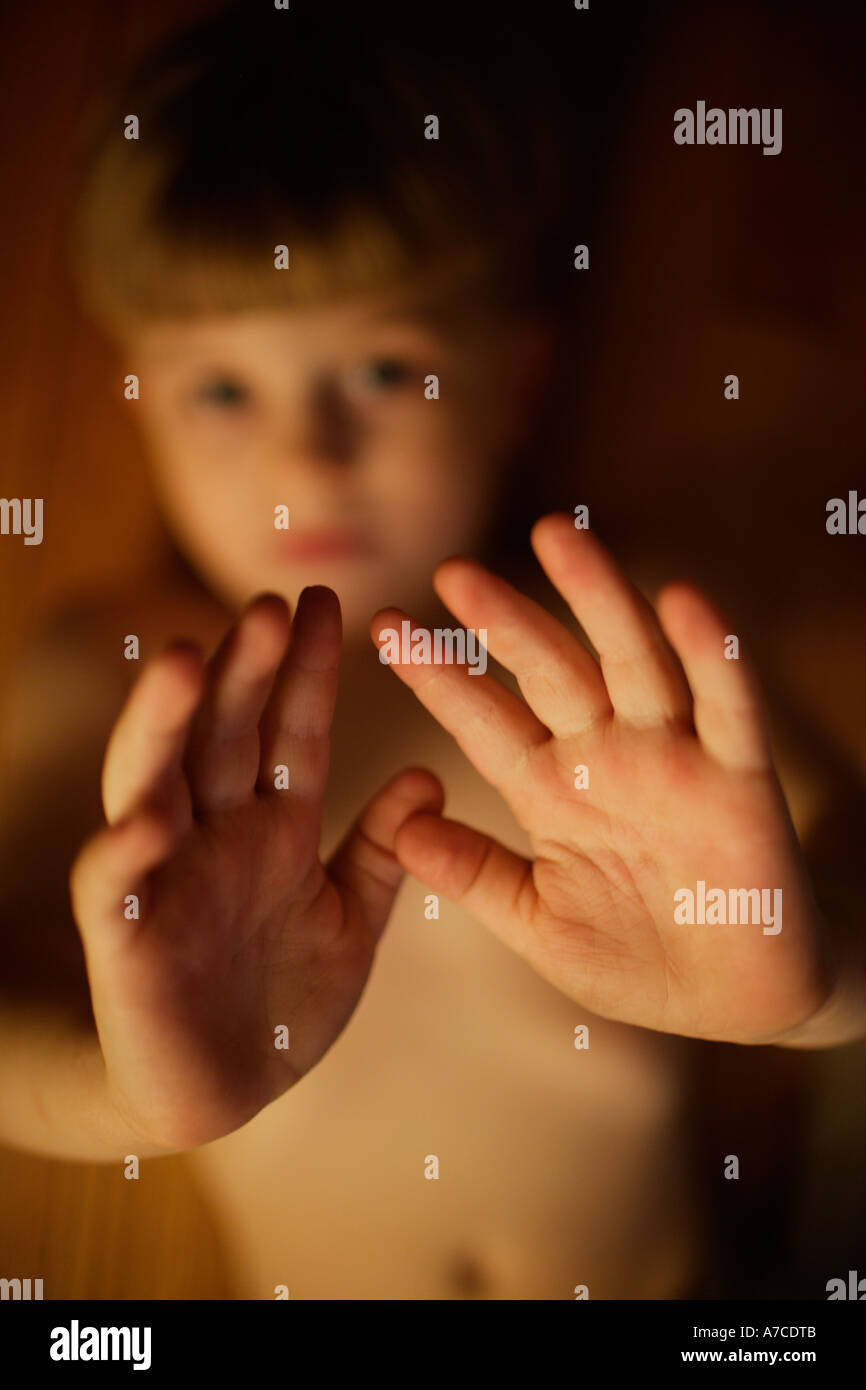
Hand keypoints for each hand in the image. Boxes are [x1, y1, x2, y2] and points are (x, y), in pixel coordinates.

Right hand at [70, 588, 441, 1149]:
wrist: (222, 1090)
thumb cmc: (283, 998)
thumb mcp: (350, 919)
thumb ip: (381, 851)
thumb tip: (428, 774)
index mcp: (272, 825)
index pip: (288, 730)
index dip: (306, 670)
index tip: (330, 604)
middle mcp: (213, 833)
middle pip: (222, 734)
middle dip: (243, 671)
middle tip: (271, 605)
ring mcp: (163, 877)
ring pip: (154, 782)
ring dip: (162, 723)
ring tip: (179, 659)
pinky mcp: (123, 938)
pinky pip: (115, 886)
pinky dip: (126, 851)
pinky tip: (145, 817)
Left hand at [371, 514, 828, 1044]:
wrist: (734, 1003)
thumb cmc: (633, 960)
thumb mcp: (535, 922)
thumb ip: (474, 875)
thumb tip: (400, 831)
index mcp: (550, 790)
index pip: (485, 719)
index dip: (439, 674)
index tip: (383, 627)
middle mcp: (606, 757)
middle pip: (551, 671)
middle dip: (503, 622)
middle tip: (451, 571)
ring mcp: (673, 759)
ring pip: (632, 662)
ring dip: (597, 599)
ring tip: (555, 534)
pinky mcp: (739, 777)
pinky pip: (728, 707)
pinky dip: (712, 656)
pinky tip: (684, 601)